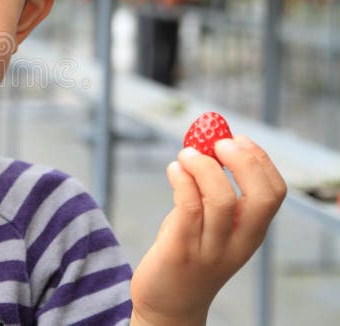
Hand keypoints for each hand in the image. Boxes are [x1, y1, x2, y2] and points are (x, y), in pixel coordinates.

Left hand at [129, 135, 286, 325]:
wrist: (169, 305)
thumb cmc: (188, 253)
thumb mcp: (209, 225)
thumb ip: (209, 190)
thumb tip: (203, 141)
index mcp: (251, 233)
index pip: (274, 193)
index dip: (259, 159)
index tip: (235, 138)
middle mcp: (237, 242)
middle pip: (260, 198)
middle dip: (243, 161)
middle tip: (218, 143)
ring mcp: (210, 249)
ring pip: (222, 201)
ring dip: (203, 167)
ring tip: (186, 154)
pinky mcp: (180, 252)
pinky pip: (188, 209)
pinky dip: (182, 180)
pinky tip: (173, 170)